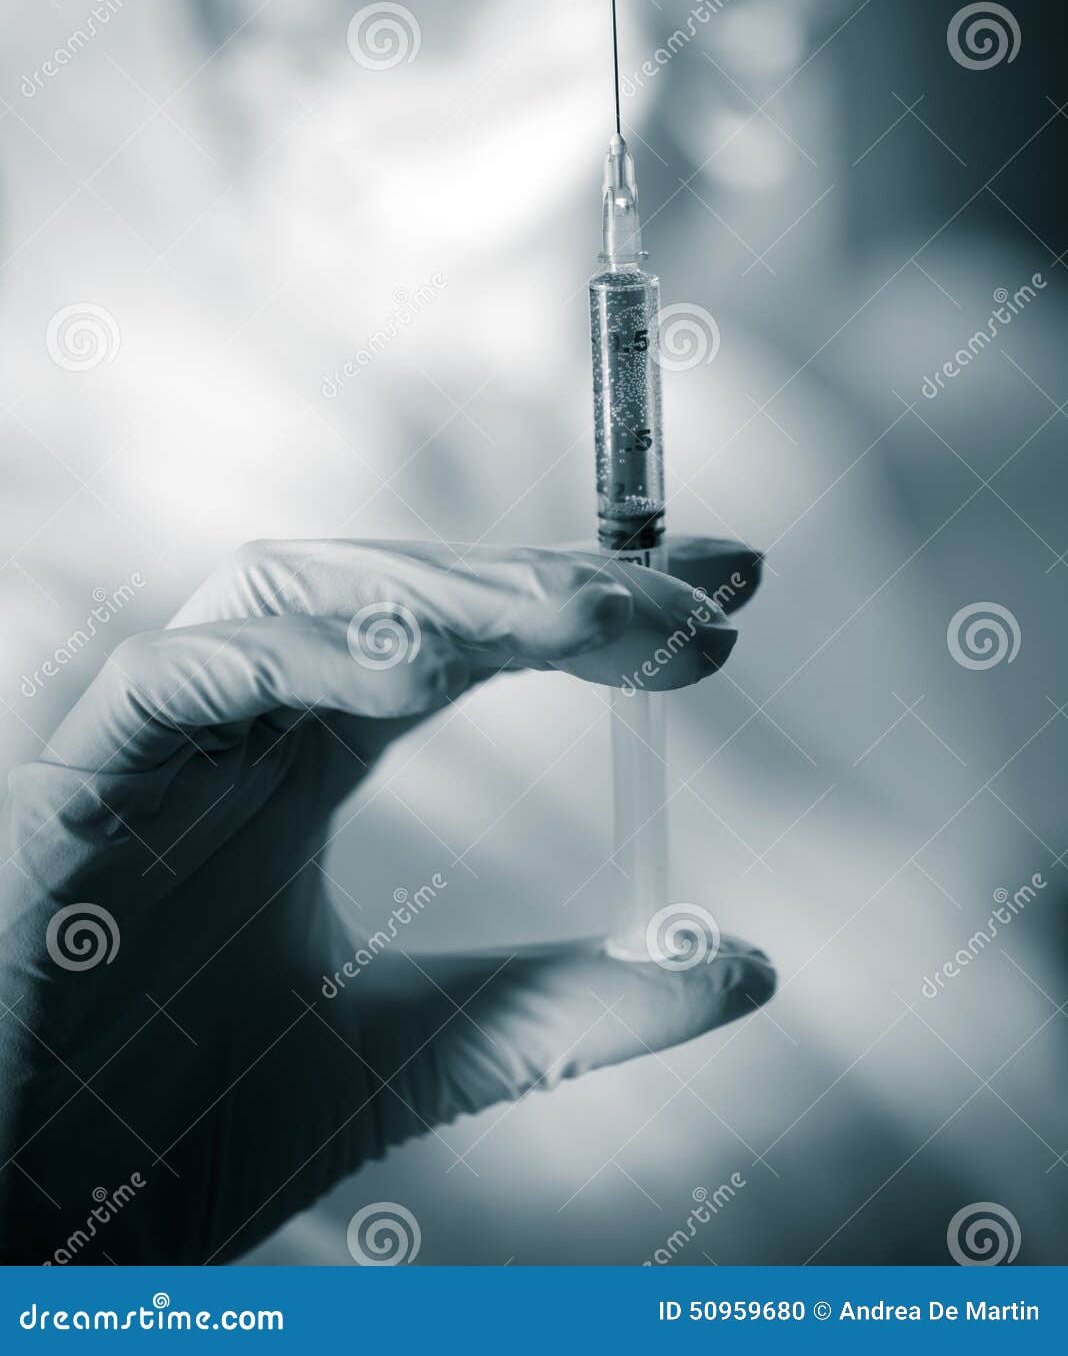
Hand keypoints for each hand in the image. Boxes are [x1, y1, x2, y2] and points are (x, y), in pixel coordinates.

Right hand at [0, 538, 773, 1263]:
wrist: (30, 1235)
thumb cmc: (189, 1130)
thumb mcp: (420, 1061)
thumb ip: (567, 1010)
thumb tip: (752, 966)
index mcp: (304, 768)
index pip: (462, 637)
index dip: (587, 602)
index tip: (730, 586)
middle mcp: (237, 733)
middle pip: (392, 591)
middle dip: (542, 583)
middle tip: (692, 601)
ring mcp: (153, 749)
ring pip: (282, 590)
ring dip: (436, 589)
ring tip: (579, 620)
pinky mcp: (66, 788)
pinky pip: (168, 677)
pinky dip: (285, 654)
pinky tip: (414, 673)